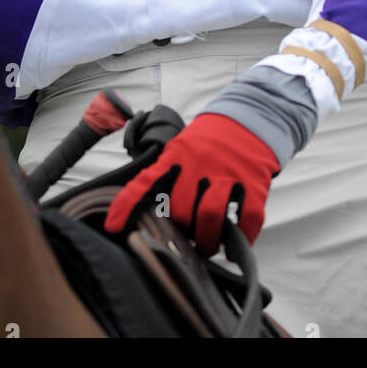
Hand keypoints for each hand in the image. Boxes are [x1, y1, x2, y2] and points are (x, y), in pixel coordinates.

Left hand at [103, 112, 279, 255]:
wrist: (248, 120)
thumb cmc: (208, 143)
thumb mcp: (181, 149)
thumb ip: (166, 176)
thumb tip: (147, 213)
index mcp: (176, 157)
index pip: (146, 182)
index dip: (127, 205)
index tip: (113, 227)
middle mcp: (199, 166)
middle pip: (181, 212)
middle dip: (182, 233)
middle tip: (186, 240)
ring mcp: (228, 175)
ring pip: (210, 218)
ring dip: (208, 242)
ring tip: (207, 247)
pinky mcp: (253, 185)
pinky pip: (247, 220)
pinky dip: (242, 239)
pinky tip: (234, 244)